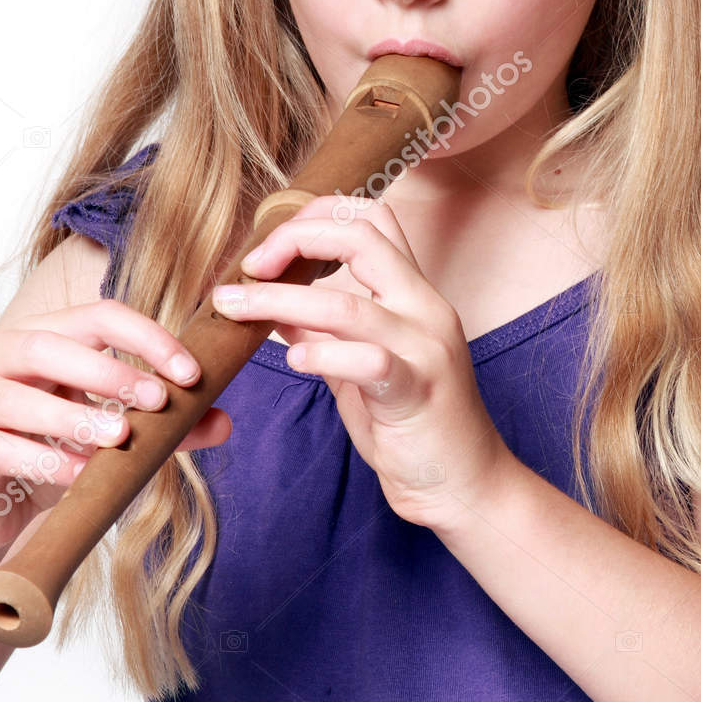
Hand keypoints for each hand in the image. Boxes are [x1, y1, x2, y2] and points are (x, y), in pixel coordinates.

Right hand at [0, 298, 229, 562]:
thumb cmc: (41, 459)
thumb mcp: (104, 439)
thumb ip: (158, 429)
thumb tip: (222, 422)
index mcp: (37, 336)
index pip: (96, 317)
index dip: (145, 338)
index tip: (189, 372)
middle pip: (51, 345)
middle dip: (109, 372)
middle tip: (157, 400)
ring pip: (20, 396)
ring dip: (75, 418)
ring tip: (118, 439)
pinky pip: (1, 448)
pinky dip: (44, 461)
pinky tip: (76, 475)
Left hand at [210, 193, 511, 528]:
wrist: (466, 485)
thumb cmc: (413, 425)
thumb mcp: (360, 369)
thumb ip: (324, 332)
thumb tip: (274, 306)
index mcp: (414, 294)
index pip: (371, 218)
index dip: (314, 216)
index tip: (267, 248)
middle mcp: (425, 309)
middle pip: (362, 237)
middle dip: (295, 239)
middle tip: (249, 267)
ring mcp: (426, 349)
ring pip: (347, 305)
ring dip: (279, 301)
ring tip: (234, 308)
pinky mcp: (419, 393)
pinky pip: (369, 361)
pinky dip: (324, 355)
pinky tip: (294, 361)